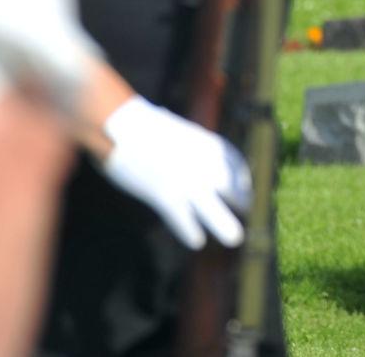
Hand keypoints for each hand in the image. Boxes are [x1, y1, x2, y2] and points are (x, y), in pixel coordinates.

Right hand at [101, 97, 250, 248]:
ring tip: (234, 238)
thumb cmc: (141, 124)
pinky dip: (190, 231)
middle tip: (244, 211)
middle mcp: (201, 163)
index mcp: (204, 143)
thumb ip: (186, 143)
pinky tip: (196, 241)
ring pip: (213, 209)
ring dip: (225, 225)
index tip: (245, 187)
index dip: (243, 177)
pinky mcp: (165, 195)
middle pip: (231, 188)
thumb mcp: (175, 129)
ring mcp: (185, 180)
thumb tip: (189, 148)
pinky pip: (183, 219)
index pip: (235, 161)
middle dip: (241, 201)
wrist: (119, 124)